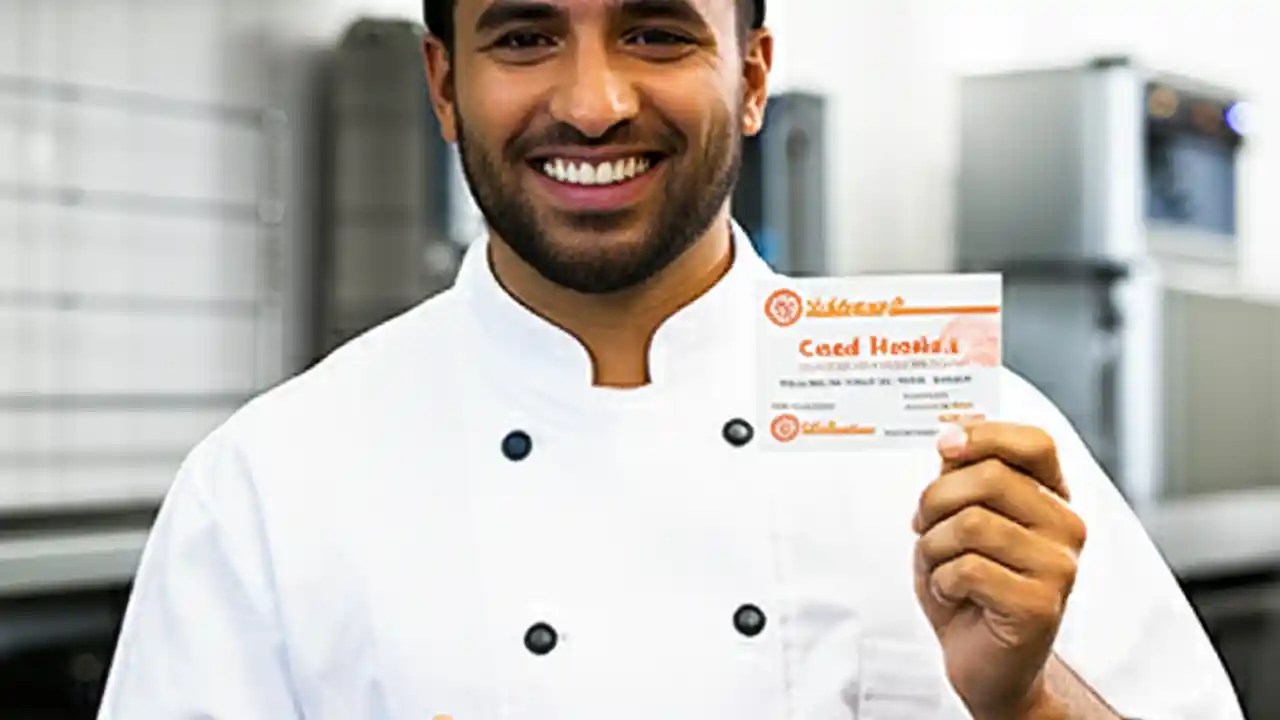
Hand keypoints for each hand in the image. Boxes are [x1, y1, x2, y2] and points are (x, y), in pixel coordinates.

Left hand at [912, 422, 1086, 719]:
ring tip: (941, 568)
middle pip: (988, 478)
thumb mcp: (956, 521)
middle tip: (923, 527)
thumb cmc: (969, 588)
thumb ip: (960, 476)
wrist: (983, 663)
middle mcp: (1066, 528)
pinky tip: (954, 596)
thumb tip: (955, 428)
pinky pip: (968, 569)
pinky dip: (943, 582)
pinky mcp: (1040, 605)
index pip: (1035, 444)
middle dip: (935, 501)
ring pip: (971, 524)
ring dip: (934, 548)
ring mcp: (1058, 568)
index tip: (946, 444)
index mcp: (1050, 499)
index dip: (986, 434)